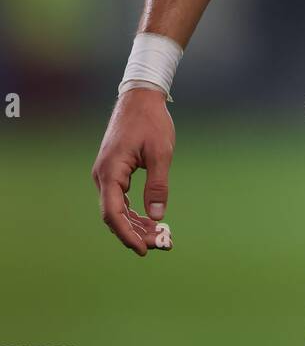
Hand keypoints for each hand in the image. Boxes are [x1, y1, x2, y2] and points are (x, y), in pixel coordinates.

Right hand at [91, 88, 175, 255]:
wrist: (140, 96)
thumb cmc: (151, 120)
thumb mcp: (160, 153)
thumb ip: (158, 186)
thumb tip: (157, 217)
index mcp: (111, 171)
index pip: (113, 213)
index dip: (127, 234)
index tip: (143, 249)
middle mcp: (103, 175)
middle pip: (114, 215)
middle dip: (135, 232)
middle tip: (160, 244)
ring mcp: (106, 173)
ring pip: (117, 208)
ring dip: (135, 223)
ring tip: (158, 236)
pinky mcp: (113, 171)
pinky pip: (119, 198)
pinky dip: (133, 211)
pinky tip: (148, 220)